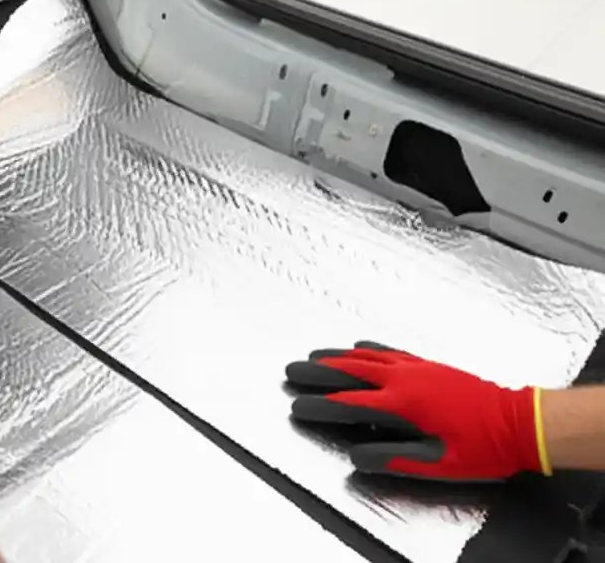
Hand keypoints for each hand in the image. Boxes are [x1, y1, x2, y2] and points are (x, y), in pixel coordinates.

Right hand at [286, 342, 550, 480]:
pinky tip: (357, 345)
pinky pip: (390, 351)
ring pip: (366, 357)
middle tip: (290, 369)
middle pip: (350, 372)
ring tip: (313, 355)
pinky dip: (368, 348)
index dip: (319, 405)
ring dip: (337, 356)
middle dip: (317, 372)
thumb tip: (356, 455)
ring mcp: (416, 368)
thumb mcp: (438, 464)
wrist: (518, 421)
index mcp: (402, 406)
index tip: (296, 406)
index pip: (349, 404)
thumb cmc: (480, 447)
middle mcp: (404, 380)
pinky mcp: (427, 364)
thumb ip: (394, 458)